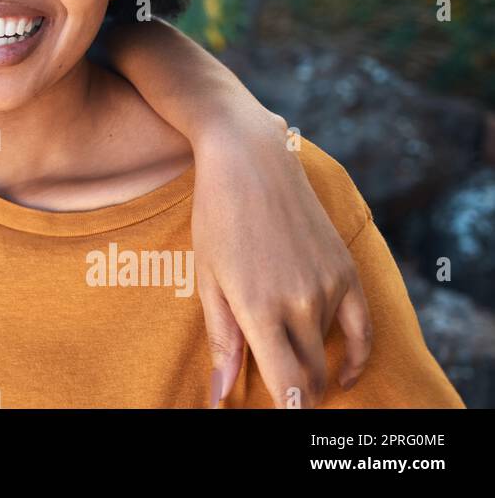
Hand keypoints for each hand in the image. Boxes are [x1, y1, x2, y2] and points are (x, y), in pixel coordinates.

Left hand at [192, 112, 371, 408]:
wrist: (250, 160)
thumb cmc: (217, 218)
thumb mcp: (207, 280)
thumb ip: (222, 340)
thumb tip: (219, 394)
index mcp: (257, 309)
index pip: (286, 386)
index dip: (284, 408)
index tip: (276, 410)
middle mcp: (298, 302)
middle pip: (309, 376)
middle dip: (296, 392)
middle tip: (276, 391)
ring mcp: (327, 286)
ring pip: (326, 351)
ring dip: (311, 364)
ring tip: (288, 361)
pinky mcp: (346, 270)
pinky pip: (362, 330)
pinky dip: (355, 357)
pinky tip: (345, 373)